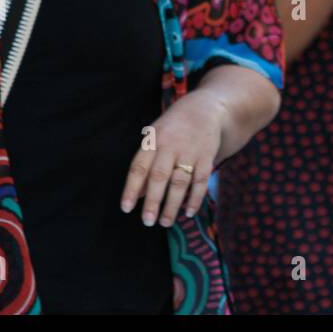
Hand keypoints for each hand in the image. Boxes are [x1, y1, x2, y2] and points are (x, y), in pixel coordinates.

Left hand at [120, 88, 223, 227]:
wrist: (205, 108)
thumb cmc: (173, 129)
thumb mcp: (155, 139)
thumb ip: (146, 165)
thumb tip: (136, 195)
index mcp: (152, 141)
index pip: (139, 167)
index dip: (131, 189)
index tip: (126, 209)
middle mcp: (170, 146)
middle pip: (159, 177)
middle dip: (153, 201)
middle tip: (147, 221)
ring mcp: (190, 151)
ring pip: (180, 182)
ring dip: (172, 205)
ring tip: (165, 223)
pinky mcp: (207, 156)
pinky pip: (201, 181)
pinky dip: (195, 198)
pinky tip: (189, 212)